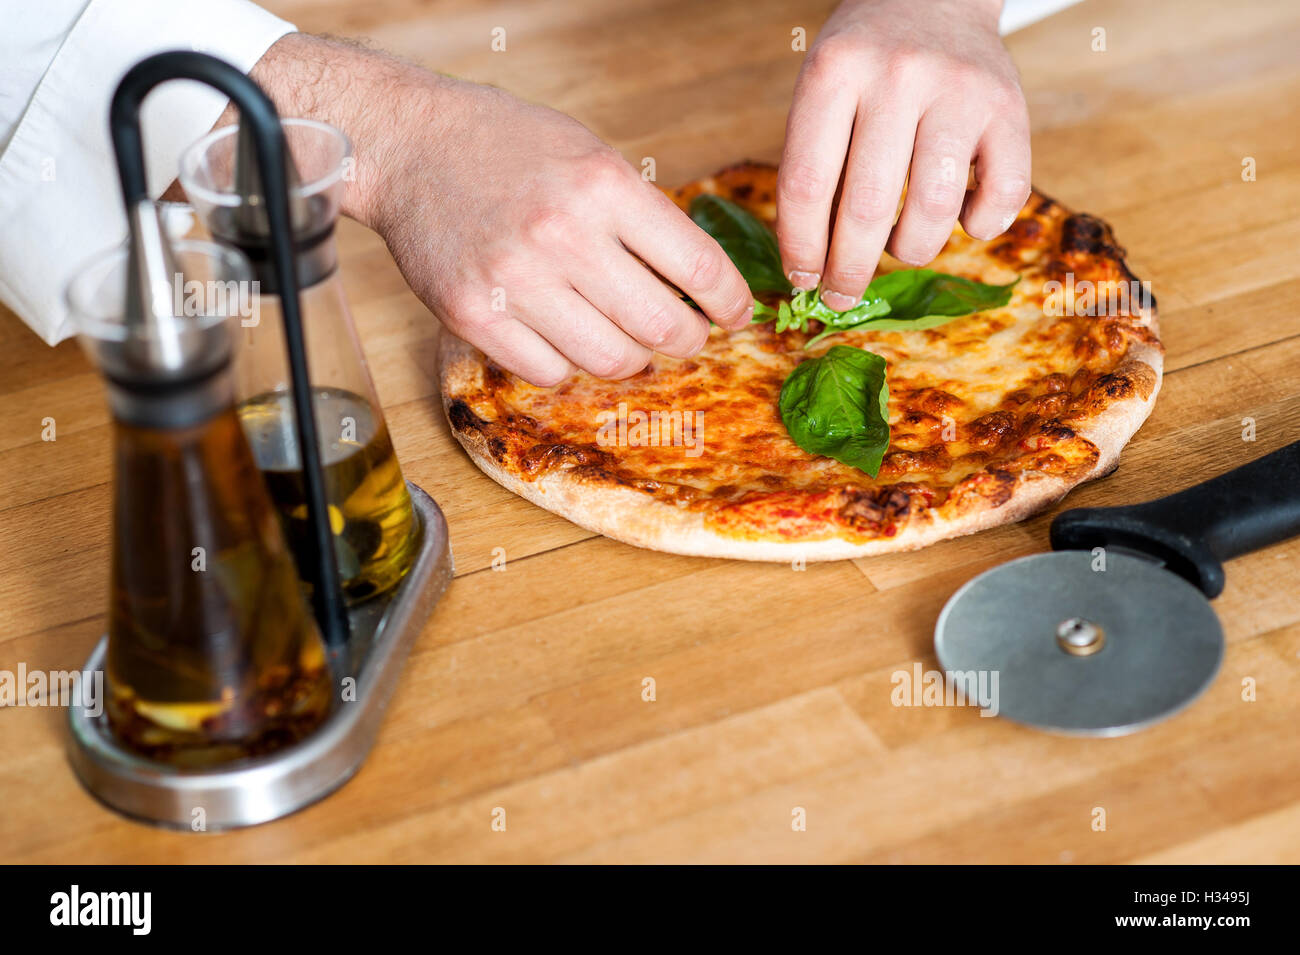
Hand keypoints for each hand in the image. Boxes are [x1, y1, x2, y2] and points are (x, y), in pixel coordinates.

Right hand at [250, 36, 752, 385]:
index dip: (731, 302)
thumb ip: (644, 217)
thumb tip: (701, 285)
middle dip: (690, 340)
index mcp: (604, 186)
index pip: (699, 267)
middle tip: (686, 336)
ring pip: (612, 360)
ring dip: (633, 359)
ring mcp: (515, 280)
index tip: (736, 313)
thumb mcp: (592, 156)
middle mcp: (563, 235)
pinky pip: (551, 372)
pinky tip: (568, 339)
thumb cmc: (508, 149)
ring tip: (628, 342)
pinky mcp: (474, 315)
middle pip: (663, 326)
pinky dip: (570, 365)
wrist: (412, 147)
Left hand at [777, 0, 1029, 310]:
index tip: (802, 280)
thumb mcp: (823, 89)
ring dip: (910, 249)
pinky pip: (1003, 195)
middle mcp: (898, 76)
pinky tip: (961, 220)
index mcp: (835, 72)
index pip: (807, 184)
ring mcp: (960, 90)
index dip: (802, 247)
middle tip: (842, 294)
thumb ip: (815, 163)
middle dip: (849, 270)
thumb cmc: (866, 60)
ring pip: (933, 209)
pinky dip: (980, 226)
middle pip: (866, 207)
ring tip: (897, 245)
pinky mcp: (1010, 107)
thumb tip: (812, 266)